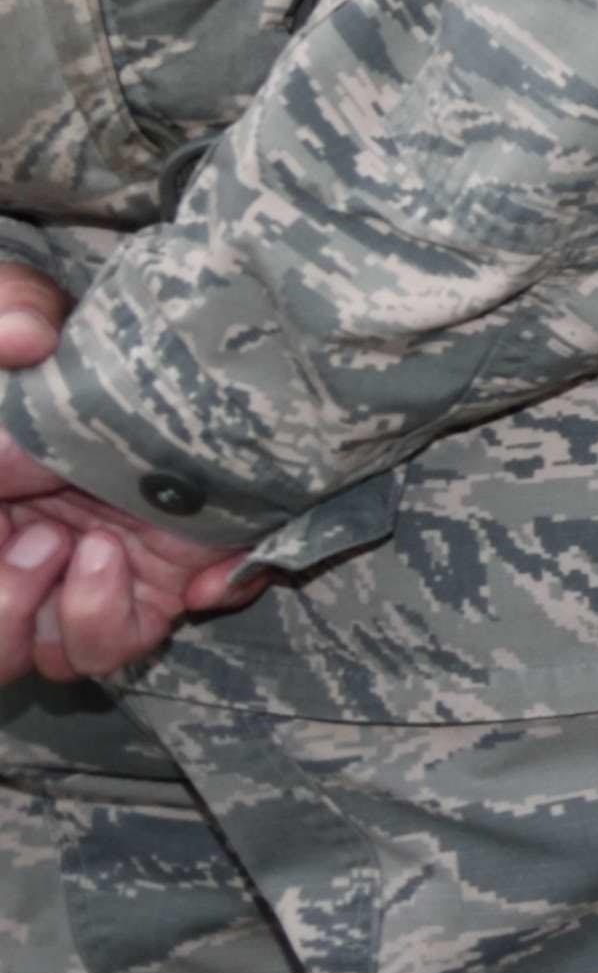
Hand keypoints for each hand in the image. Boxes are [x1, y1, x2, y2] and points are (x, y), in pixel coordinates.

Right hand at [0, 275, 262, 681]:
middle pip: (1, 650)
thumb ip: (5, 320)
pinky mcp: (167, 578)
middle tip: (48, 539)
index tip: (12, 524)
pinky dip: (153, 612)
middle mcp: (26, 556)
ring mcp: (95, 573)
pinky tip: (202, 571)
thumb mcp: (16, 315)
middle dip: (6, 608)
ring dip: (81, 618)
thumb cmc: (71, 341)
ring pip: (67, 658)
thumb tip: (25, 338)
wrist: (181, 348)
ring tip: (104, 546)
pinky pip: (146, 634)